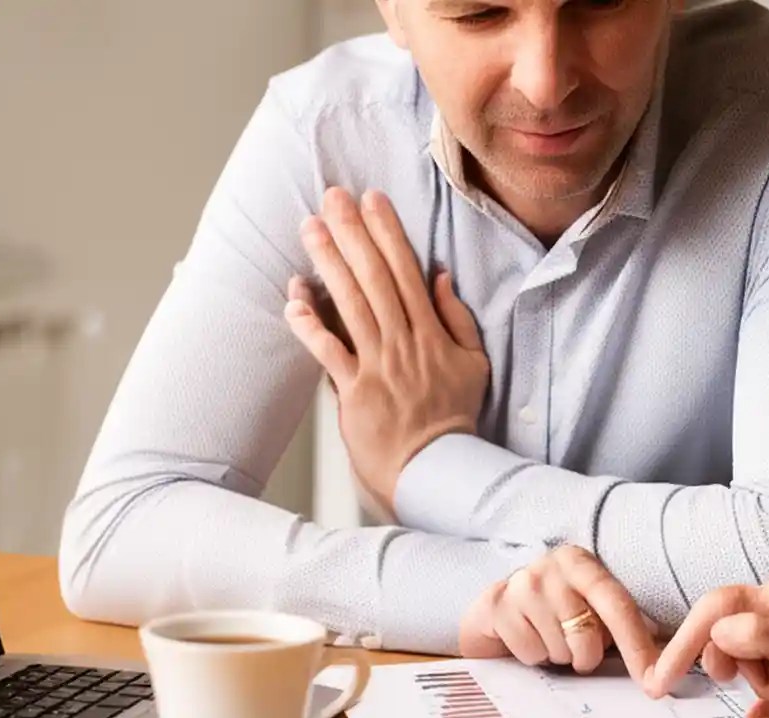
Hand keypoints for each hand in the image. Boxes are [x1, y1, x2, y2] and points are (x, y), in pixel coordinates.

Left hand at [285, 188, 489, 513]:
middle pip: (374, 277)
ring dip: (328, 263)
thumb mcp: (474, 364)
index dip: (388, 232)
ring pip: (350, 304)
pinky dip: (310, 325)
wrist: (438, 469)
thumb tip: (441, 276)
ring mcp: (378, 365)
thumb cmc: (454, 418)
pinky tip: (294, 298)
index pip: (406, 270)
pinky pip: (328, 352)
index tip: (372, 199)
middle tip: (332, 196)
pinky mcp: (355, 392)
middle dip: (352, 232)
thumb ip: (458, 319)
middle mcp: (403, 341)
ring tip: (309, 228)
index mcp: (431, 332)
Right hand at [459, 546, 657, 680]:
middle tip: (574, 645)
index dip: (638, 648)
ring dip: (557, 654)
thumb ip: (621, 623)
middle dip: (586, 655)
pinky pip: (531, 653)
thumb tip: (663, 656)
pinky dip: (532, 655)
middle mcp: (553, 566)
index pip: (618, 607)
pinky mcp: (498, 604)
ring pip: (560, 650)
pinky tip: (526, 636)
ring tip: (546, 635)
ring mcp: (523, 583)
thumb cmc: (551, 610)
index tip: (654, 682)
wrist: (494, 609)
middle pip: (588, 636)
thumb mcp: (586, 606)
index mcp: (582, 562)